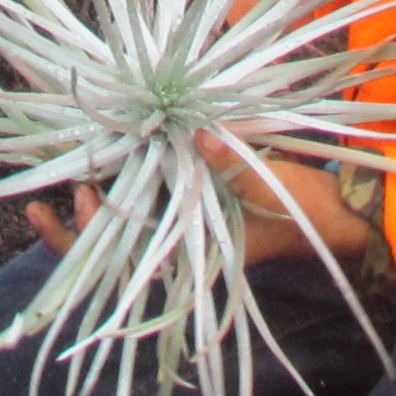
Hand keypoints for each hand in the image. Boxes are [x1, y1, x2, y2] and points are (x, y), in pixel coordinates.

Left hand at [23, 134, 369, 268]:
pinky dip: (129, 172)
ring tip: (82, 163)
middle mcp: (175, 243)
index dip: (81, 238)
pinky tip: (115, 146)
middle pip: (109, 244)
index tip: (65, 203)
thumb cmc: (298, 213)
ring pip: (124, 216)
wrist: (330, 213)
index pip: (118, 259)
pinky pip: (150, 189)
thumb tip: (202, 136)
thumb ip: (233, 167)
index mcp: (185, 256)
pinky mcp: (194, 195)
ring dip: (100, 192)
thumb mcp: (266, 189)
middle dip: (79, 218)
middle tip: (71, 181)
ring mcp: (182, 221)